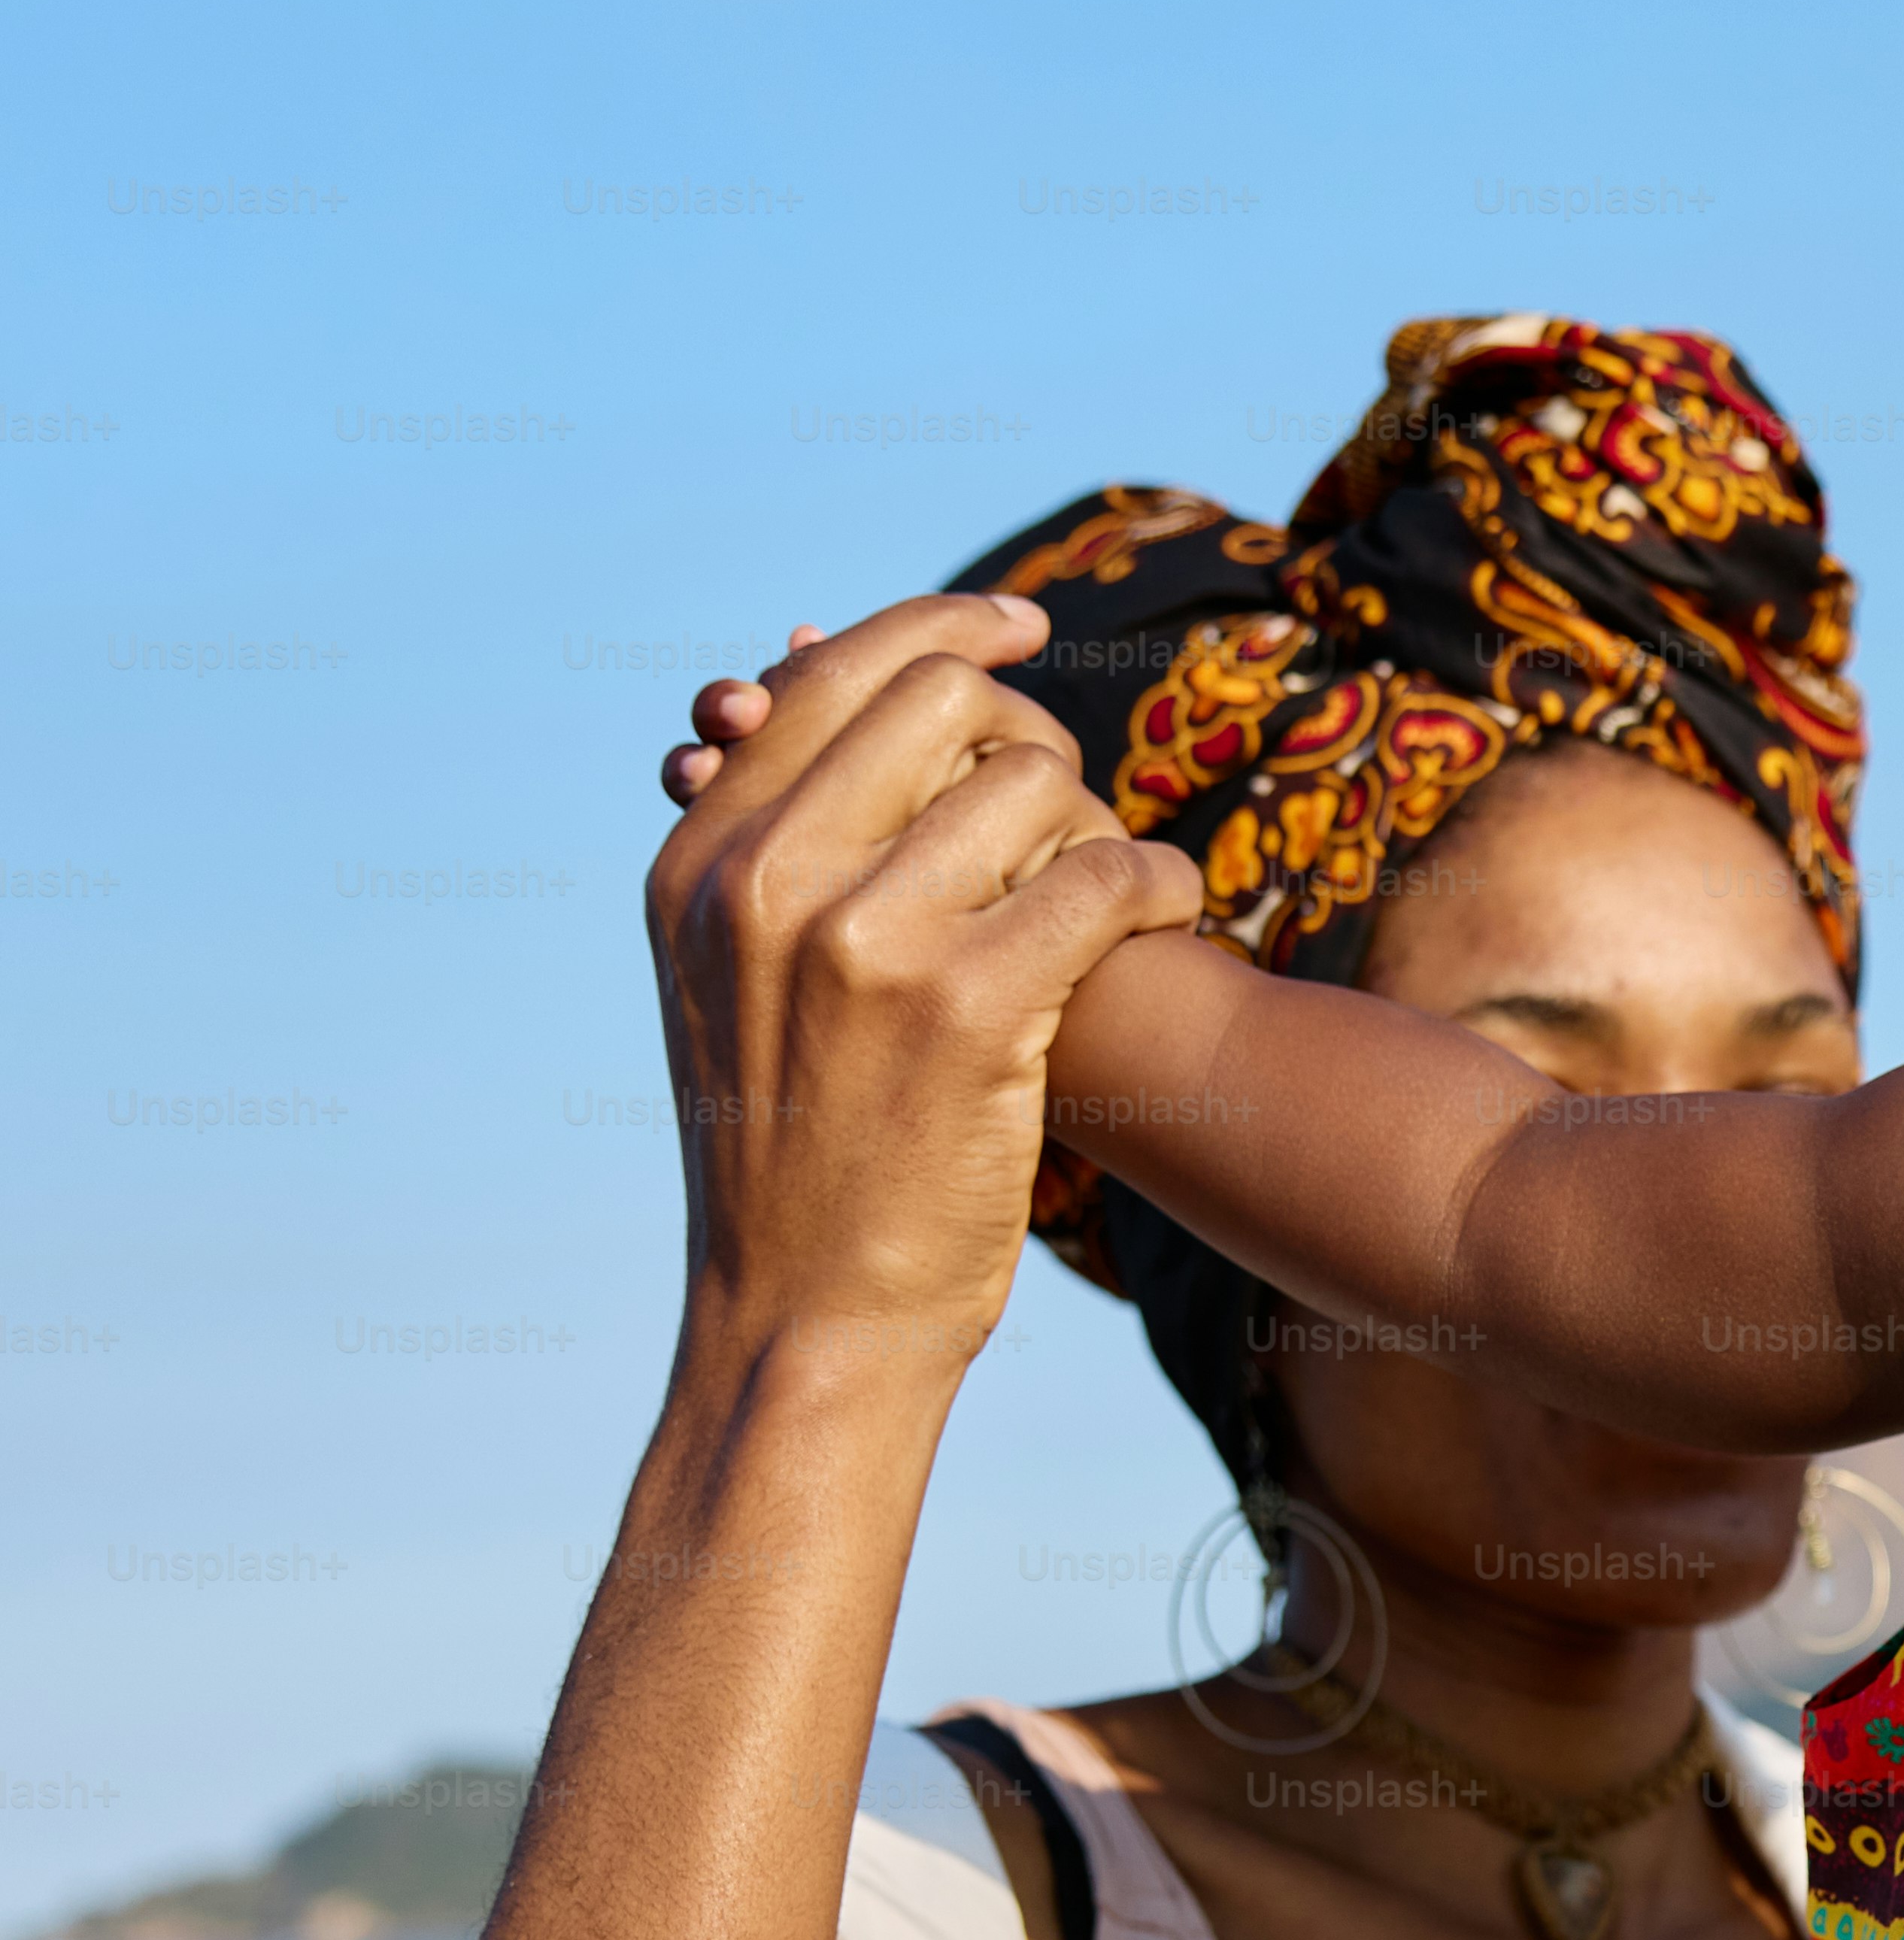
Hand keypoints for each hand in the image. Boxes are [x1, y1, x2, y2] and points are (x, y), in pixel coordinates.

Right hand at [643, 593, 1198, 1374]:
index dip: (949, 625)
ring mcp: (861, 940)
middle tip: (1072, 807)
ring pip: (1036, 783)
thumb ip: (779, 833)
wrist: (805, 1315)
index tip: (1026, 624)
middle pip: (947, 702)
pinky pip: (1105, 877)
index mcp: (700, 859)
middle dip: (1031, 737)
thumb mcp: (736, 974)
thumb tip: (811, 655)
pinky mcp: (966, 1006)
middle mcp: (764, 881)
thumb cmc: (797, 1148)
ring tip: (1119, 888)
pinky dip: (1160, 887)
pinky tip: (1167, 916)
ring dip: (1102, 825)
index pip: (838, 674)